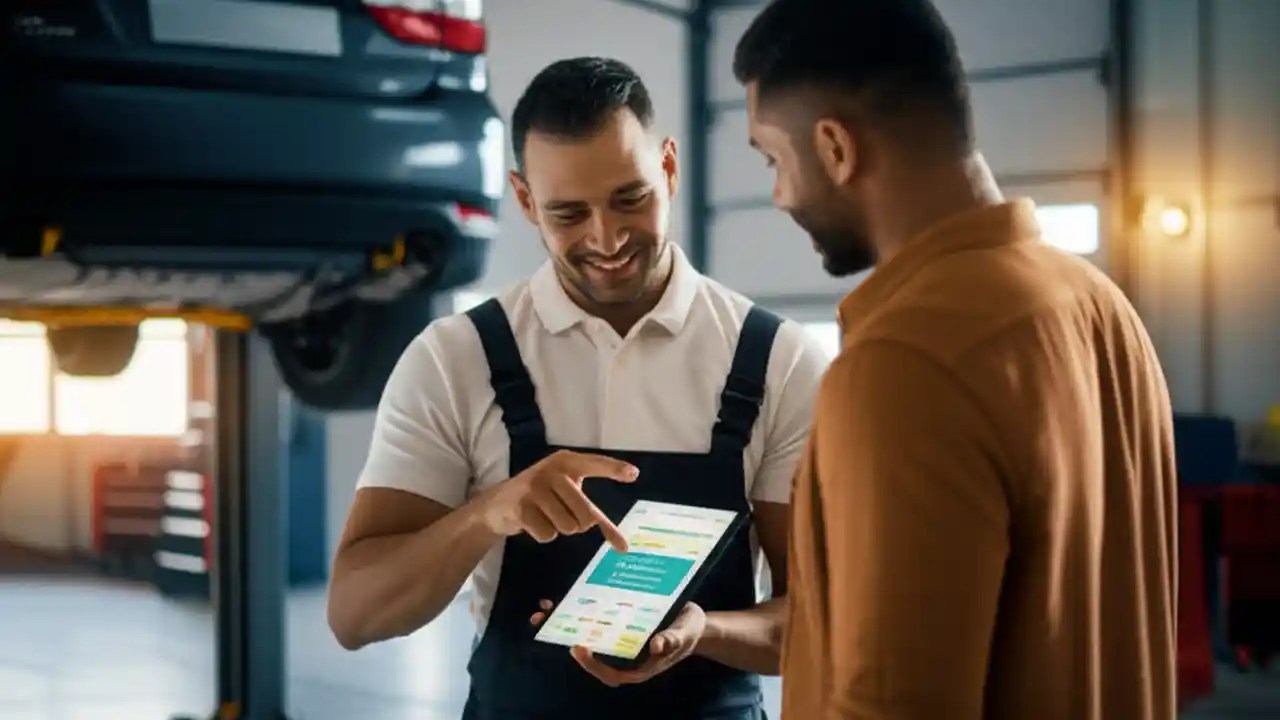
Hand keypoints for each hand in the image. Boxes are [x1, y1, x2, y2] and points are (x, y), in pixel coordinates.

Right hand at [479, 450, 637, 551]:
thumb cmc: (543, 497)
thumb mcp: (569, 496)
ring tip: (544, 514)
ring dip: (558, 529)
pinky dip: (542, 534)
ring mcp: (535, 486)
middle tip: (562, 513)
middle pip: (585, 515)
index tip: (634, 474)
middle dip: (579, 524)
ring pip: (567, 527)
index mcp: (568, 462)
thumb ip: (596, 515)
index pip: (595, 464)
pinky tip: (530, 520)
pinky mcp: (521, 506)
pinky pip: (547, 535)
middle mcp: (552, 469)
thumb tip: (624, 548)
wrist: (498, 503)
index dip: (614, 469)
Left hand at [530, 599, 706, 686]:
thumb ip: (672, 640)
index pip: (610, 673)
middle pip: (593, 657)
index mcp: (639, 666)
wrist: (692, 620)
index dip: (593, 665)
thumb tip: (655, 646)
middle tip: (549, 623)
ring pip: (590, 638)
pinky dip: (581, 612)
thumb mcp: (684, 632)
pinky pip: (596, 623)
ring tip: (548, 609)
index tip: (580, 647)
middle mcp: (624, 656)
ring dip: (568, 625)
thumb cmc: (689, 630)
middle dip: (569, 641)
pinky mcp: (618, 627)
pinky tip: (568, 597)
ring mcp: (619, 642)